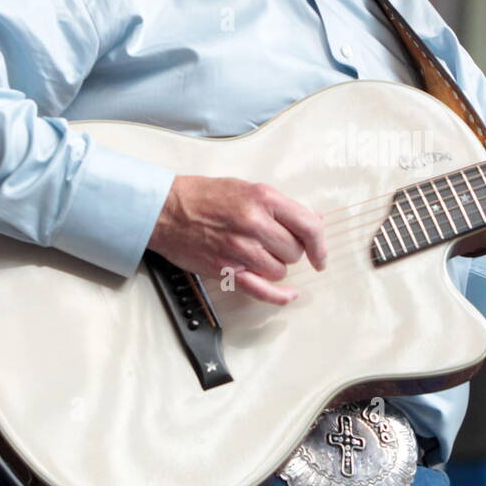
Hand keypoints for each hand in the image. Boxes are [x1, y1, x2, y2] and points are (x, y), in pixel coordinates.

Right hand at [148, 175, 326, 304]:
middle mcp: (255, 223)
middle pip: (294, 251)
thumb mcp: (247, 188)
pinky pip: (261, 289)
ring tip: (256, 254)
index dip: (320, 244)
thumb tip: (313, 220)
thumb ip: (280, 206)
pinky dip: (279, 296)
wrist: (165, 210)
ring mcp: (240, 248)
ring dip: (275, 266)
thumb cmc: (203, 197)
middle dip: (289, 252)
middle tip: (273, 245)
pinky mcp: (226, 269)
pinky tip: (289, 295)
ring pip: (279, 271)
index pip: (309, 226)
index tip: (320, 255)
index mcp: (264, 198)